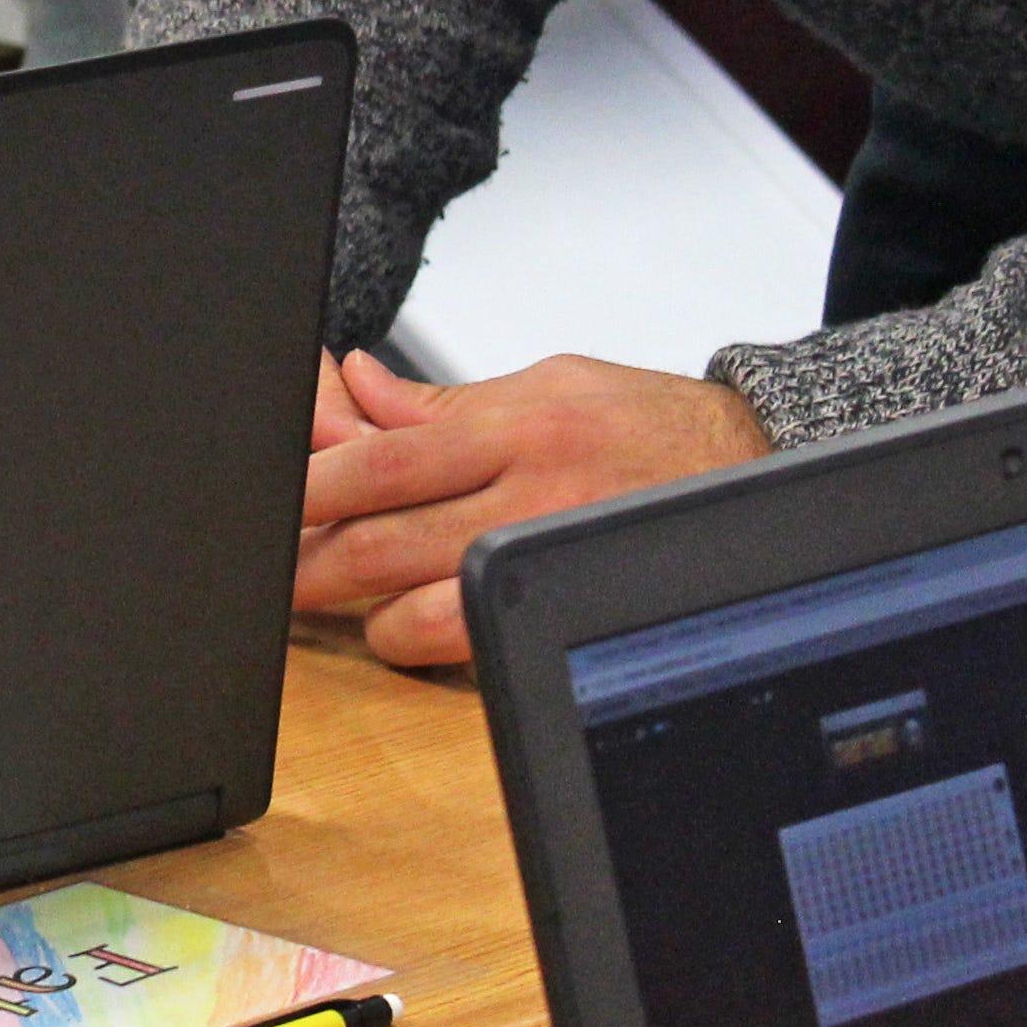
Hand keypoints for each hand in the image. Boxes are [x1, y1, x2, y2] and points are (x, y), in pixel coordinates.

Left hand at [296, 349, 770, 666]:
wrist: (757, 472)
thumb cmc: (648, 426)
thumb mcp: (550, 381)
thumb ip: (443, 401)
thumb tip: (352, 385)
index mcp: (519, 427)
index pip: (387, 458)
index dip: (313, 485)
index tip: (269, 500)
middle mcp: (532, 496)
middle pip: (389, 540)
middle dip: (313, 562)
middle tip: (271, 573)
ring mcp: (550, 563)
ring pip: (423, 610)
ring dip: (367, 614)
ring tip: (342, 603)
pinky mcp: (565, 610)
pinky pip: (475, 645)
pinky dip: (427, 643)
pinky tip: (409, 626)